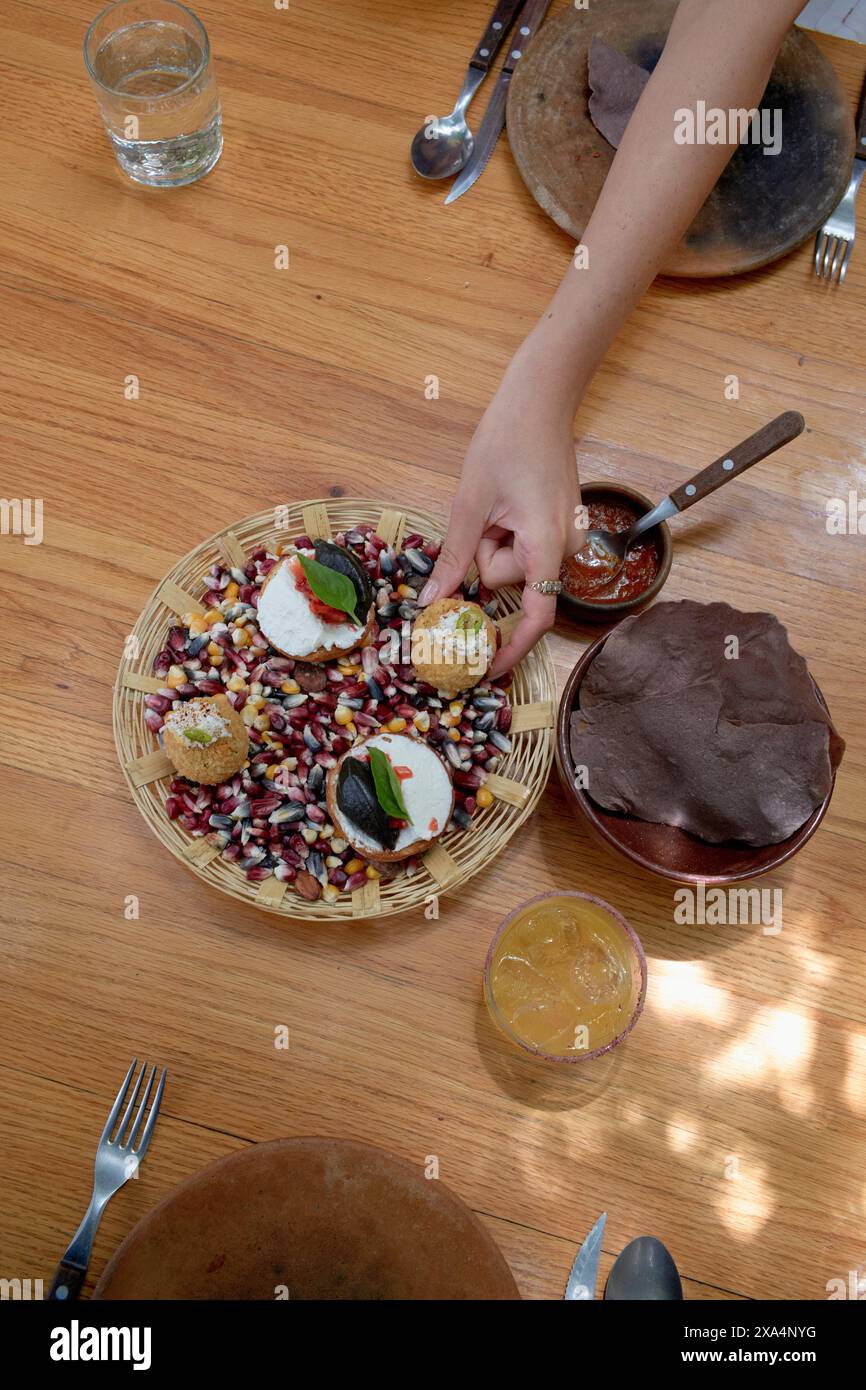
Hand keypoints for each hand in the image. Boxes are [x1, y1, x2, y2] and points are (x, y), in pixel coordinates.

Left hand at [418, 335, 584, 677]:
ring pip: (514, 562)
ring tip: (498, 501)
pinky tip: (508, 502)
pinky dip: (507, 534)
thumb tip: (431, 603)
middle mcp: (564, 547)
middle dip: (486, 557)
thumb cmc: (506, 441)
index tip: (487, 671)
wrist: (540, 399)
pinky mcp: (560, 525)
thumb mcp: (469, 503)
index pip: (537, 616)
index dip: (511, 648)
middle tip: (485, 514)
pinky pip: (524, 546)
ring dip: (495, 541)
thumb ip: (453, 557)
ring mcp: (566, 536)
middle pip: (511, 580)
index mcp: (546, 544)